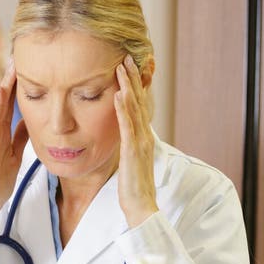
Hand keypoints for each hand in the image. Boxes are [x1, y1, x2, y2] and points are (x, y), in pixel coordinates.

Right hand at [0, 59, 28, 238]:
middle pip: (5, 98)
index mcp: (2, 132)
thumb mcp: (15, 154)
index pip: (11, 103)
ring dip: (5, 84)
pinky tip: (2, 89)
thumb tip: (29, 121)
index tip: (27, 67)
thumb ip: (20, 137)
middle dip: (12, 77)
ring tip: (12, 64)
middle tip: (19, 55)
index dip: (19, 86)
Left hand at [114, 55, 158, 227]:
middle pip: (138, 101)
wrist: (141, 207)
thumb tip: (122, 138)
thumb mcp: (130, 163)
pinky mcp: (132, 152)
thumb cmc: (133, 188)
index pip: (139, 106)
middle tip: (126, 56)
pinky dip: (124, 109)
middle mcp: (144, 137)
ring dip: (128, 86)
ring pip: (134, 109)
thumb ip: (127, 147)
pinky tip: (119, 95)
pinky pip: (128, 127)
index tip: (128, 67)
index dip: (134, 86)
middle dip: (132, 78)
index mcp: (142, 138)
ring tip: (122, 67)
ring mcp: (140, 143)